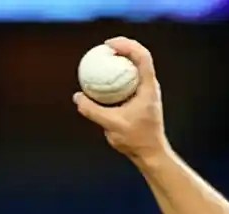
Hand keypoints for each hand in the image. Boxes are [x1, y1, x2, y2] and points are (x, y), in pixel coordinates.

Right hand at [74, 37, 169, 164]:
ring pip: (134, 67)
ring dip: (120, 59)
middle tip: (103, 47)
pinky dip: (115, 74)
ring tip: (101, 57)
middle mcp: (150, 87)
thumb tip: (77, 97)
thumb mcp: (111, 125)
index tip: (108, 45)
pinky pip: (127, 80)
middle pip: (140, 56)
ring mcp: (146, 92)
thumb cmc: (136, 140)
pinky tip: (99, 78)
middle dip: (123, 46)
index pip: (143, 57)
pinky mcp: (140, 99)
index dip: (127, 45)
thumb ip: (93, 110)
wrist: (151, 153)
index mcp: (149, 88)